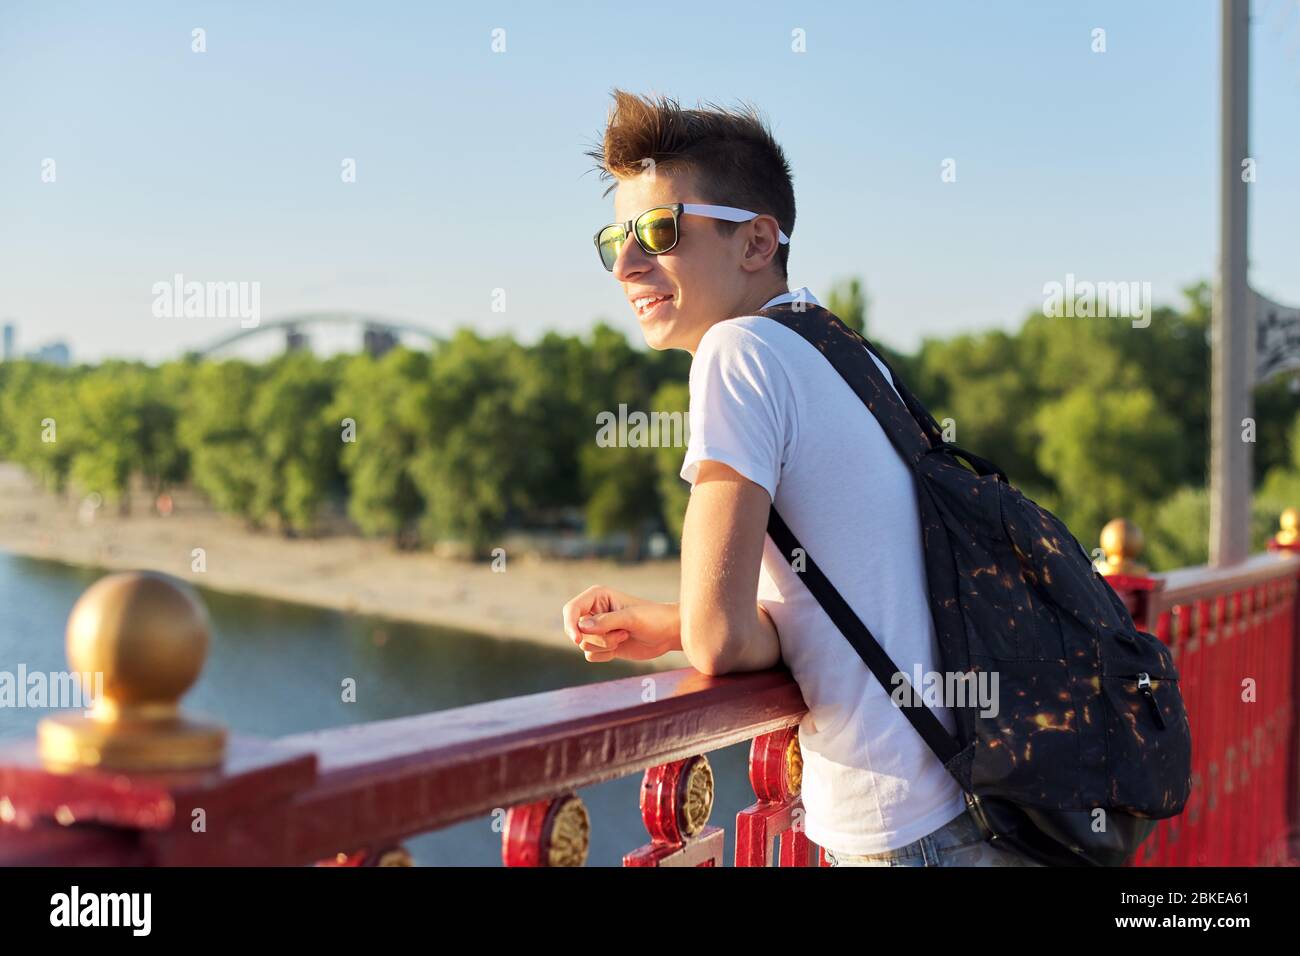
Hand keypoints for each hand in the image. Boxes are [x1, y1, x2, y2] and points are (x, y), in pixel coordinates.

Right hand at [561, 586, 680, 662]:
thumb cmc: (654, 618)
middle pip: (577, 630)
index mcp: (597, 597)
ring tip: (625, 636)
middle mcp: (594, 612)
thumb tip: (581, 627)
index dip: (570, 624)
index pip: (571, 609)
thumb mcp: (631, 618)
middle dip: (598, 638)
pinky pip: (591, 656)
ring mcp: (598, 629)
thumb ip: (606, 621)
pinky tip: (621, 647)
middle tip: (622, 633)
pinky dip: (605, 655)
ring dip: (604, 646)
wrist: (668, 633)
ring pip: (584, 645)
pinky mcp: (603, 645)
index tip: (577, 639)